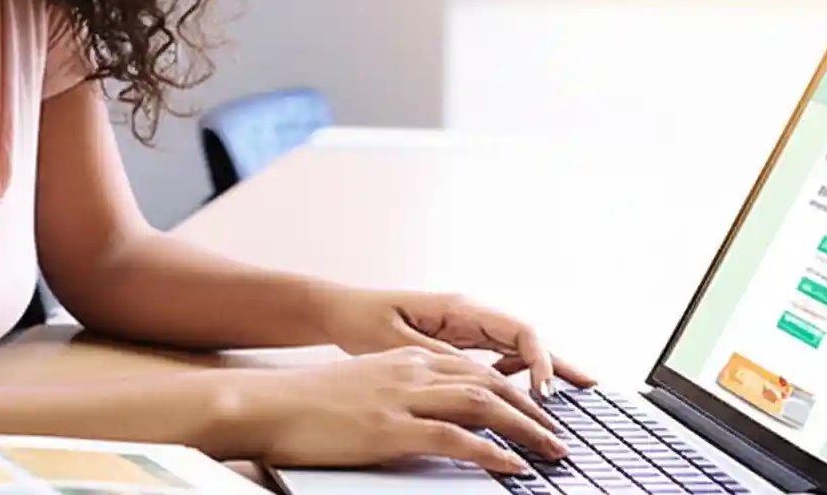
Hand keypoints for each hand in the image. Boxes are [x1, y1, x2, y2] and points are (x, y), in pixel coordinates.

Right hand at [242, 347, 569, 472]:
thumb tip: (432, 416)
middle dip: (531, 408)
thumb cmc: (308, 403)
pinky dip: (492, 452)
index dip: (513, 388)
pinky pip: (456, 438)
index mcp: (406, 359)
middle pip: (489, 383)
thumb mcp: (364, 386)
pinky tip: (513, 466)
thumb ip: (402, 393)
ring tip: (551, 450)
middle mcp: (412, 370)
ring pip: (484, 404)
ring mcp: (403, 397)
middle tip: (558, 434)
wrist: (268, 405)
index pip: (474, 368)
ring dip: (526, 428)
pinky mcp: (391, 428)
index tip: (538, 410)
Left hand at [322, 289, 596, 398]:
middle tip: (591, 388)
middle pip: (528, 339)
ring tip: (570, 396)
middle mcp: (471, 314)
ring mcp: (467, 327)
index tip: (544, 393)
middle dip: (559, 363)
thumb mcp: (399, 344)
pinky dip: (517, 375)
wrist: (339, 310)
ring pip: (518, 349)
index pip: (519, 331)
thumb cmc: (363, 320)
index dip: (540, 361)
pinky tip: (523, 397)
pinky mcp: (459, 340)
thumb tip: (481, 380)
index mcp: (462, 308)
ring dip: (542, 371)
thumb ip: (442, 360)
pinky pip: (498, 357)